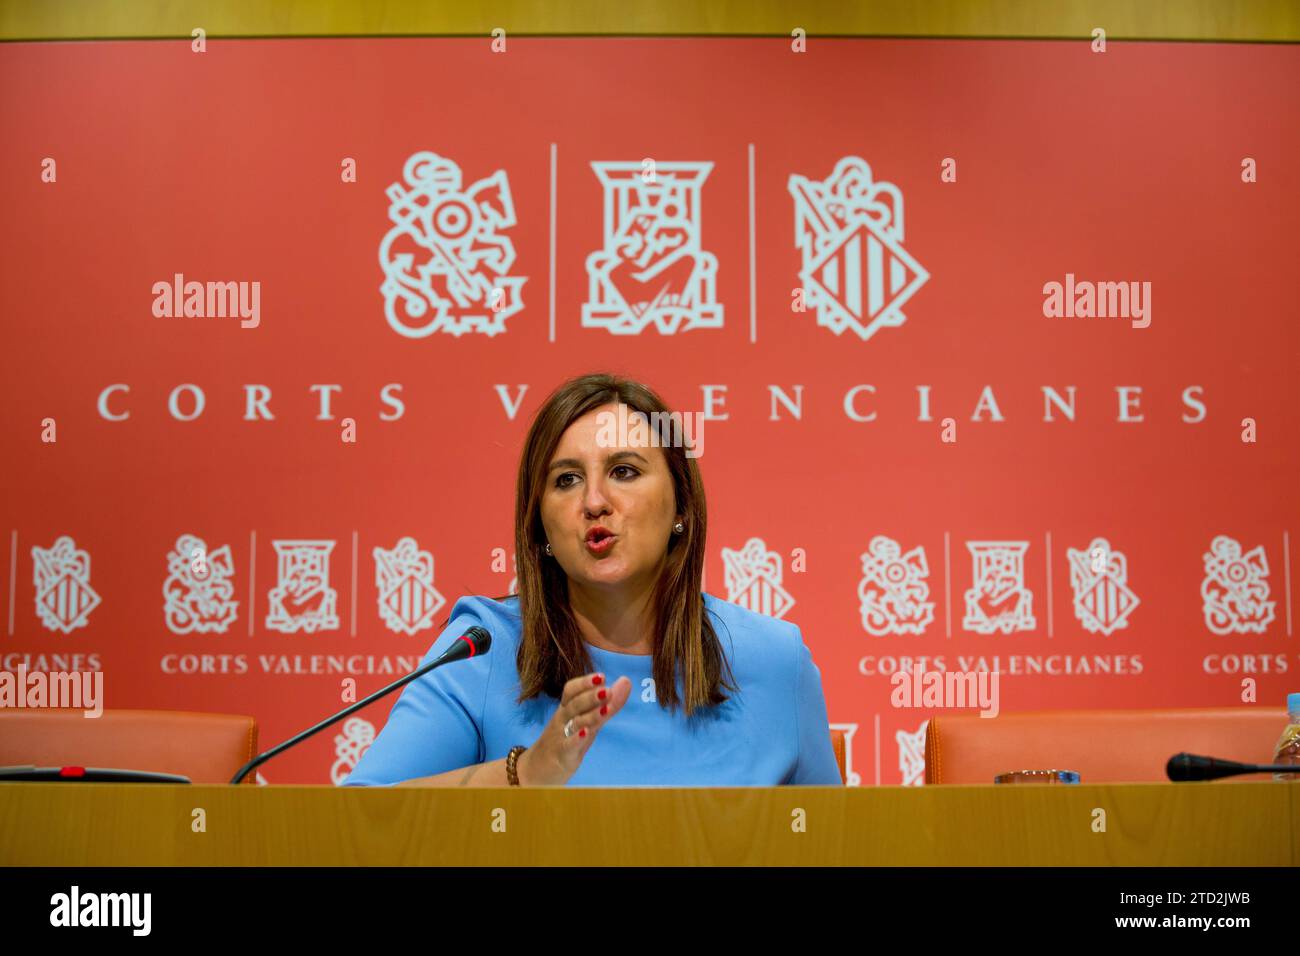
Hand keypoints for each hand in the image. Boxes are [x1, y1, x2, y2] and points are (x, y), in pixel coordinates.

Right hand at [518, 672, 632, 785]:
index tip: (601, 676)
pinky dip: (576, 738)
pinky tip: (586, 732)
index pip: (571, 690)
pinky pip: (568, 745)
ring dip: (590, 715)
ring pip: (574, 723)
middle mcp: (562, 719)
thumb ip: (607, 703)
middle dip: (590, 696)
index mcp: (567, 708)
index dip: (585, 683)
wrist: (538, 768)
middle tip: (607, 690)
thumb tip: (626, 681)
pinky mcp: (562, 755)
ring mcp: (560, 736)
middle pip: (574, 704)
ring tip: (606, 708)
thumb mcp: (588, 720)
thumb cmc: (567, 739)